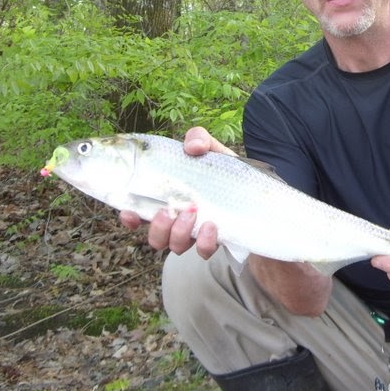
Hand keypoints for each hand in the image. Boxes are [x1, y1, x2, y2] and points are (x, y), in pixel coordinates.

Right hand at [119, 127, 235, 258]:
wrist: (260, 193)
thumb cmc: (227, 171)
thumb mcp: (212, 150)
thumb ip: (199, 139)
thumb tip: (192, 147)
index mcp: (170, 199)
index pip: (140, 213)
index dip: (130, 218)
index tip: (129, 212)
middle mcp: (179, 221)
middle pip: (155, 238)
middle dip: (157, 228)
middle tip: (169, 211)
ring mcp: (196, 234)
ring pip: (174, 247)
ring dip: (177, 234)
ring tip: (191, 214)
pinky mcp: (217, 242)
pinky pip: (203, 251)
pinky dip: (203, 242)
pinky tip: (211, 226)